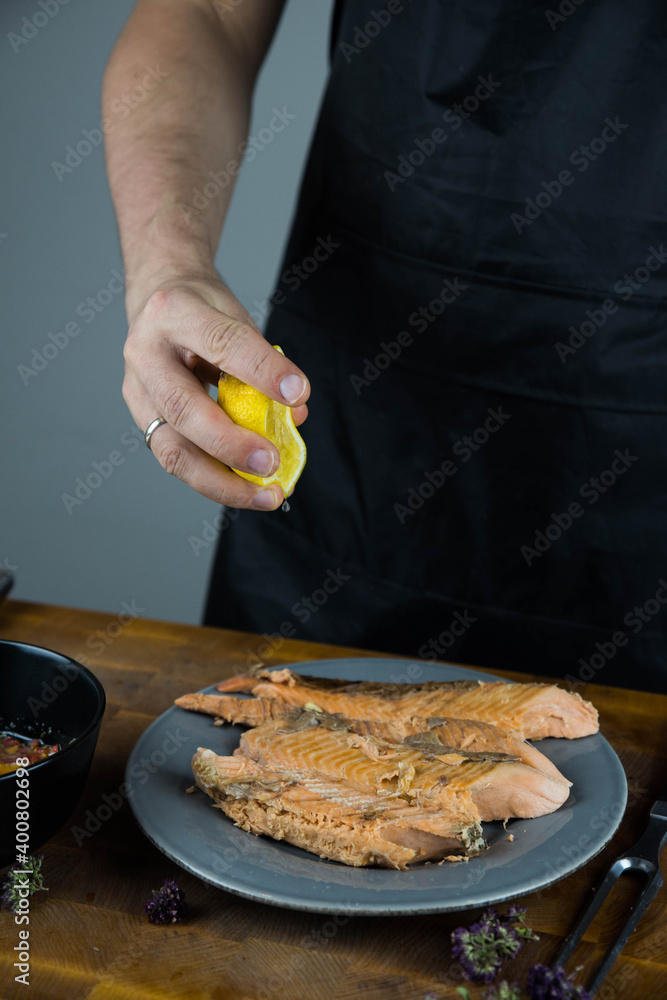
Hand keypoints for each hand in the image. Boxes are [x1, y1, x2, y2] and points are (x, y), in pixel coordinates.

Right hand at [122, 276, 308, 509]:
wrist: (155, 298)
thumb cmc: (201, 308)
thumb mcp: (235, 315)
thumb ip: (264, 361)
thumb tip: (294, 412)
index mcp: (175, 312)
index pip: (222, 343)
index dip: (262, 370)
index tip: (298, 393)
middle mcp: (146, 353)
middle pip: (184, 409)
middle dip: (231, 444)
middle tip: (271, 463)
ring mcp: (137, 391)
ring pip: (172, 450)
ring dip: (222, 482)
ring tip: (264, 494)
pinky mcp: (141, 419)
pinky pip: (177, 459)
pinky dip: (215, 479)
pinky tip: (246, 488)